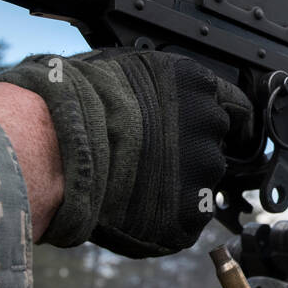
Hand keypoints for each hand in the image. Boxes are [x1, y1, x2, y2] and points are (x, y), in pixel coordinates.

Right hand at [0, 49, 252, 256]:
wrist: (52, 149)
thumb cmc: (74, 102)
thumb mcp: (127, 69)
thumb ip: (165, 88)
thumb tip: (166, 95)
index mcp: (198, 87)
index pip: (235, 105)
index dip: (224, 120)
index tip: (224, 131)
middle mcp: (210, 128)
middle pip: (212, 147)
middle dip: (188, 154)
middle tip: (146, 158)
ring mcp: (202, 175)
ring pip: (198, 185)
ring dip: (175, 186)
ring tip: (131, 182)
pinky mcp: (188, 216)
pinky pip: (183, 219)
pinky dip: (163, 217)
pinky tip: (131, 204)